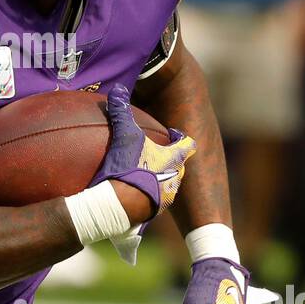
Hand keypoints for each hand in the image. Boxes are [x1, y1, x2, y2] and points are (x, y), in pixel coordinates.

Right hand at [91, 83, 196, 222]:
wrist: (120, 207)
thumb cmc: (128, 168)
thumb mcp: (124, 136)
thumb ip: (121, 112)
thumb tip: (117, 90)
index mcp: (174, 159)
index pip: (187, 145)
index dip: (180, 138)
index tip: (170, 133)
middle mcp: (175, 178)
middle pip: (179, 165)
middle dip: (169, 159)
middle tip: (155, 153)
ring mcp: (166, 198)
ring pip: (168, 184)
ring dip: (159, 177)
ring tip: (143, 173)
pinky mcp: (154, 213)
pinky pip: (155, 199)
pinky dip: (148, 193)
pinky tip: (132, 191)